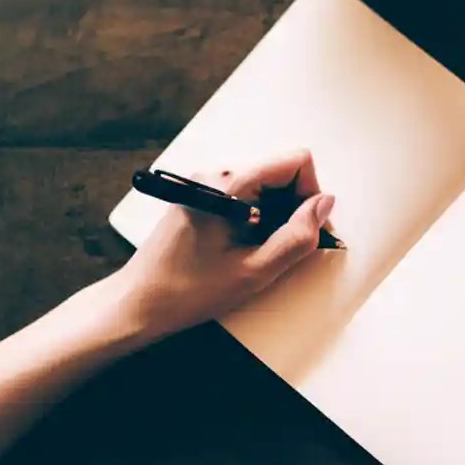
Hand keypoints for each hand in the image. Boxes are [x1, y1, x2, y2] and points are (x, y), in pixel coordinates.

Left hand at [115, 149, 334, 339]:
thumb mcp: (254, 271)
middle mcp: (216, 175)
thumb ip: (297, 237)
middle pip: (281, 171)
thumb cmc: (187, 292)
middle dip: (296, 206)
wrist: (138, 303)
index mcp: (228, 186)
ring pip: (267, 185)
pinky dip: (261, 218)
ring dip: (278, 214)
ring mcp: (207, 183)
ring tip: (263, 251)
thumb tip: (325, 204)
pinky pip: (248, 195)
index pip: (294, 161)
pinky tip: (247, 247)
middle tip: (287, 246)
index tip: (309, 228)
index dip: (311, 193)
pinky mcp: (204, 197)